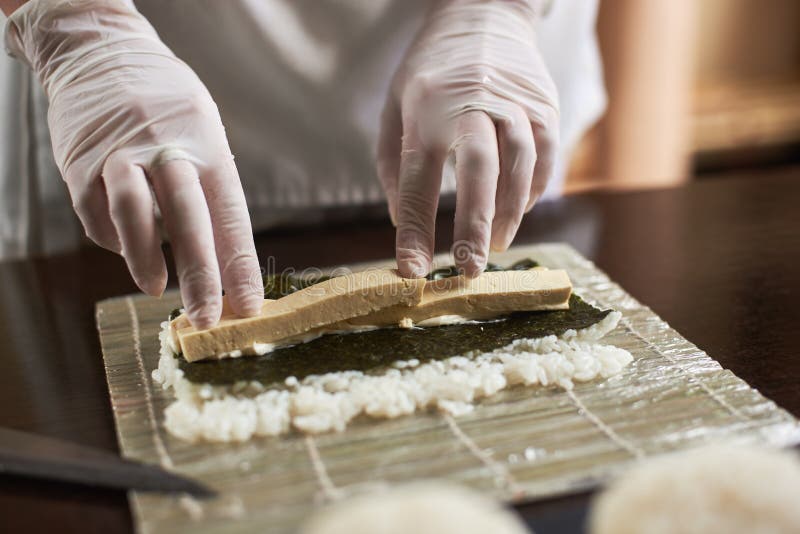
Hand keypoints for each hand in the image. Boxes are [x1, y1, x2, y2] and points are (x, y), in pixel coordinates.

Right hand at [5, 0, 261, 327]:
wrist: (99, 52)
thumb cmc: (165, 106)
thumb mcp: (202, 132)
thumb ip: (209, 192)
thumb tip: (220, 264)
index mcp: (207, 144)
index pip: (230, 215)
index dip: (240, 265)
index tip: (249, 306)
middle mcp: (167, 148)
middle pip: (188, 218)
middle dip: (200, 274)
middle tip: (206, 319)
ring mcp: (120, 154)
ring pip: (134, 213)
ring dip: (144, 259)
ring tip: (156, 289)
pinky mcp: (80, 162)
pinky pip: (97, 213)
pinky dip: (114, 239)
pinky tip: (125, 247)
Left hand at [378, 0, 558, 276]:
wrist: (482, 13)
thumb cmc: (429, 71)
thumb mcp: (394, 107)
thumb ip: (394, 164)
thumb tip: (401, 220)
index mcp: (425, 109)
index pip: (417, 181)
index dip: (414, 231)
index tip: (412, 272)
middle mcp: (472, 103)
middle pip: (478, 172)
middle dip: (474, 227)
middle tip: (469, 270)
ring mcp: (513, 101)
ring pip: (521, 165)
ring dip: (509, 213)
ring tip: (496, 245)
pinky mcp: (543, 103)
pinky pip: (547, 155)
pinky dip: (535, 189)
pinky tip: (519, 210)